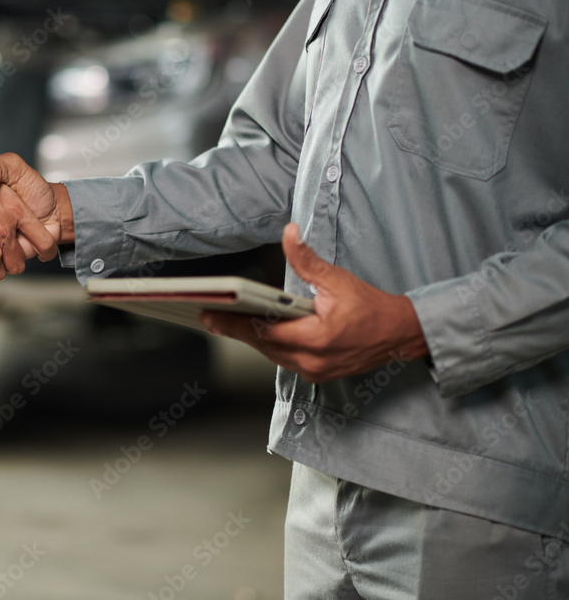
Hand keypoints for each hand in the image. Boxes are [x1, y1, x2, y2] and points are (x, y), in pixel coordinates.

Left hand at [200, 224, 428, 381]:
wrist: (400, 334)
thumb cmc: (372, 308)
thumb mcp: (337, 280)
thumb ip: (307, 260)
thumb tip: (290, 234)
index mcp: (316, 338)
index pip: (263, 331)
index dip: (234, 324)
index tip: (211, 316)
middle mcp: (312, 361)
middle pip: (262, 345)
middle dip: (235, 330)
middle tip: (210, 317)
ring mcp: (314, 372)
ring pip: (272, 355)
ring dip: (251, 338)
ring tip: (227, 322)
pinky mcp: (318, 375)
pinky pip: (284, 360)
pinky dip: (270, 346)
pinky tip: (257, 333)